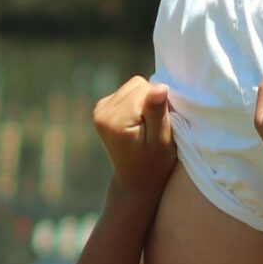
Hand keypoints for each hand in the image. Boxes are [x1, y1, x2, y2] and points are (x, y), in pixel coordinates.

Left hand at [92, 77, 175, 196]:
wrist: (137, 179)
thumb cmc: (155, 163)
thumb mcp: (161, 140)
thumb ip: (158, 113)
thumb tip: (160, 87)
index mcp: (115, 120)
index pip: (146, 89)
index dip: (160, 103)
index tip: (162, 124)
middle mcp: (102, 112)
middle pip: (138, 84)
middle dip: (151, 99)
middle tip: (156, 125)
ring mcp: (99, 109)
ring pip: (133, 85)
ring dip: (145, 100)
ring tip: (148, 123)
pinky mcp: (102, 108)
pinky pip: (127, 91)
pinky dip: (137, 101)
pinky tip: (138, 120)